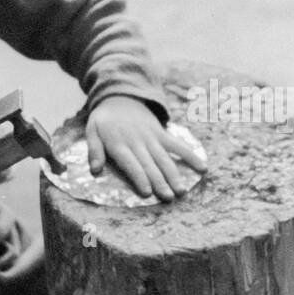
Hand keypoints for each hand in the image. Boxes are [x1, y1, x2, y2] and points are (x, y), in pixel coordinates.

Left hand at [86, 95, 207, 201]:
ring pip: (165, 158)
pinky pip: (178, 145)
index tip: (147, 192)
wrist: (121, 96)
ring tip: (182, 191)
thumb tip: (94, 171)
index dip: (139, 177)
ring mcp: (152, 137)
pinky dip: (190, 156)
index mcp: (119, 143)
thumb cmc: (104, 120)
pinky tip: (202, 168)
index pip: (130, 163)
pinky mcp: (162, 134)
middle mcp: (138, 141)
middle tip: (168, 198)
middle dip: (159, 182)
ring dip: (174, 175)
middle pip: (150, 164)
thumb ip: (94, 150)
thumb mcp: (91, 131)